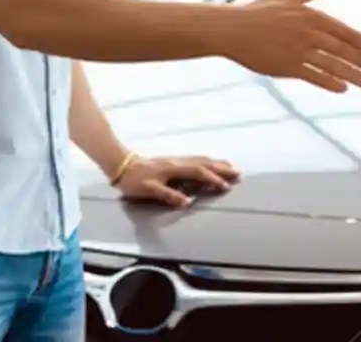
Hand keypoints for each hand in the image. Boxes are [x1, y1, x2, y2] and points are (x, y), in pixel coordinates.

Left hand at [116, 155, 240, 207]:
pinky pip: (196, 159)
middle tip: (238, 174)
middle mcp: (178, 162)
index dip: (213, 179)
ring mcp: (177, 160)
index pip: (199, 173)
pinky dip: (208, 161)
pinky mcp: (174, 161)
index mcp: (174, 169)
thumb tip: (187, 202)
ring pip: (201, 159)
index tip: (225, 186)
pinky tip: (210, 163)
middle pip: (205, 163)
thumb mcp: (149, 190)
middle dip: (222, 169)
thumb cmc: (135, 180)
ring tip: (230, 167)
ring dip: (217, 163)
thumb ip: (168, 195)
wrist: (123, 165)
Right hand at [222, 0, 360, 91]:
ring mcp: (299, 51)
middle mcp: (309, 33)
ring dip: (353, 76)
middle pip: (344, 50)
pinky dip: (330, 83)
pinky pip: (314, 77)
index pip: (345, 31)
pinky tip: (342, 89)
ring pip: (333, 66)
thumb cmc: (256, 12)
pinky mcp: (287, 67)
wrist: (231, 29)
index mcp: (311, 16)